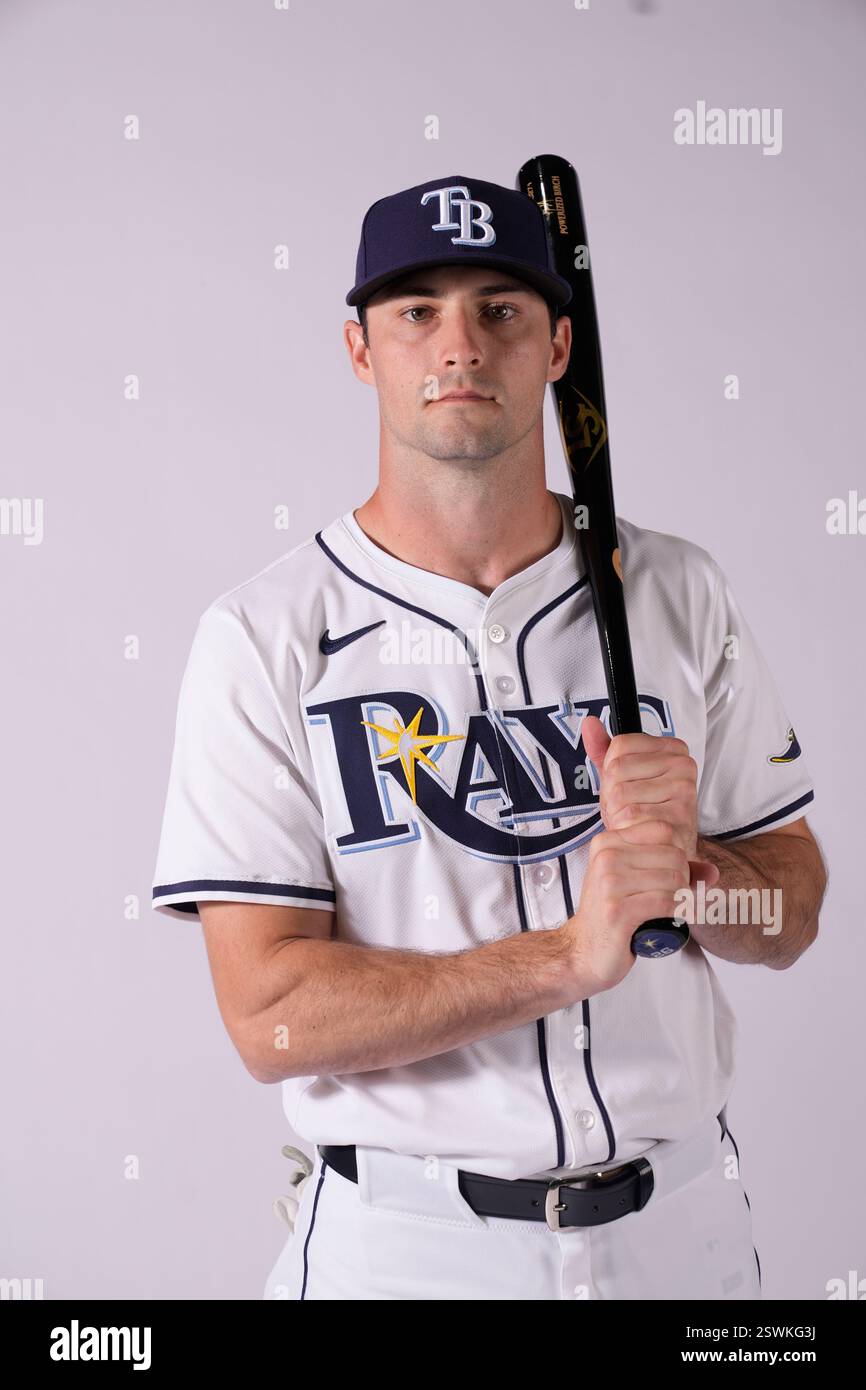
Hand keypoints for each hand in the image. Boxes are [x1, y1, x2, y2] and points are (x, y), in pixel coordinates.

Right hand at [562, 818, 693, 994]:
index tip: (671, 875)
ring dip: (681, 898)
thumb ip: (674, 870)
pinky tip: (672, 919)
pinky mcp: (617, 910)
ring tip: (670, 909)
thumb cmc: (612, 914)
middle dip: (683, 879)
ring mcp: (609, 883)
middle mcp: (606, 856)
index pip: (663, 830)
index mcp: (607, 842)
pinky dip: (678, 912)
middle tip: (671, 898)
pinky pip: (666, 902)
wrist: (583, 952)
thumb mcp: (637, 882)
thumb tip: (713, 872)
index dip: (678, 853)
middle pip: (674, 855)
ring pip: (674, 878)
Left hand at [581, 714, 718, 891]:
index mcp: (675, 750)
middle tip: (629, 810)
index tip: (629, 786)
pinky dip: (624, 828)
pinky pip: (628, 815)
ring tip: (633, 823)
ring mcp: (683, 792)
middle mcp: (683, 766)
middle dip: (612, 794)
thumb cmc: (645, 814)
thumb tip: (589, 722)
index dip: (612, 771)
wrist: (663, 855)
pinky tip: (636, 834)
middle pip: (616, 769)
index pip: (619, 746)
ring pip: (619, 793)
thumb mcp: (624, 779)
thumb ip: (605, 750)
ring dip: (616, 814)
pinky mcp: (677, 818)